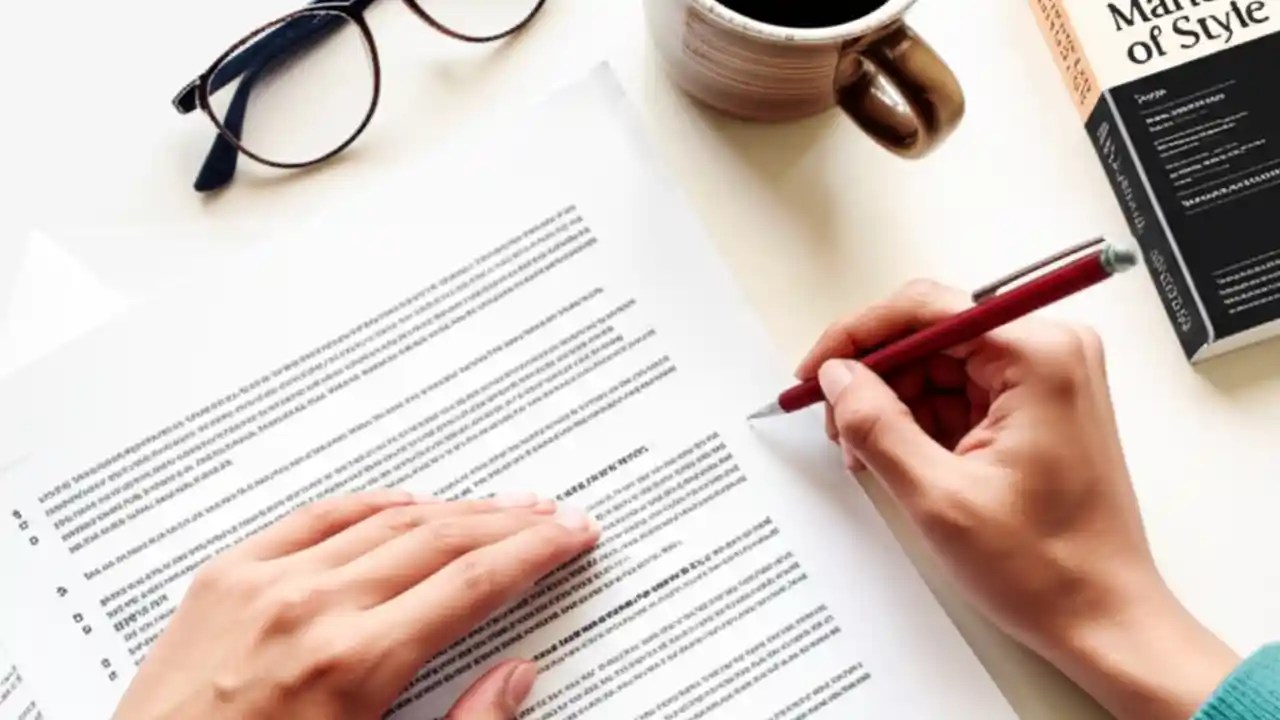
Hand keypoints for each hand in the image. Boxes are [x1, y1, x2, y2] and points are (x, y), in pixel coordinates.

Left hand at [113, 490, 599, 719]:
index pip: (474, 582)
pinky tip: (405, 501)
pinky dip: (369, 504)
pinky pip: (314, 516)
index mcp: (355, 664)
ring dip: (452, 509)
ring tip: (498, 506)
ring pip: (385, 520)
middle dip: (509, 523)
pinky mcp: (225, 576)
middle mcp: (311, 608)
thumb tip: (516, 676)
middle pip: (439, 540)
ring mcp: (263, 583)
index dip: (535, 552)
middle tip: (553, 515)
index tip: (570, 535)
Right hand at [797, 280, 1237, 719]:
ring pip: (940, 366)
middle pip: (930, 334)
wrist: (1103, 618)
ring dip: (894, 404)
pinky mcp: (1038, 406)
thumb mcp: (938, 496)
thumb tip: (837, 376)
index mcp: (1037, 356)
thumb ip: (876, 425)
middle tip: (835, 423)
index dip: (858, 335)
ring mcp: (1046, 378)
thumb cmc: (1048, 567)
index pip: (926, 309)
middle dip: (875, 378)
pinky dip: (922, 422)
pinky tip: (898, 457)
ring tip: (867, 454)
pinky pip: (961, 393)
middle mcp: (1049, 351)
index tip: (817, 368)